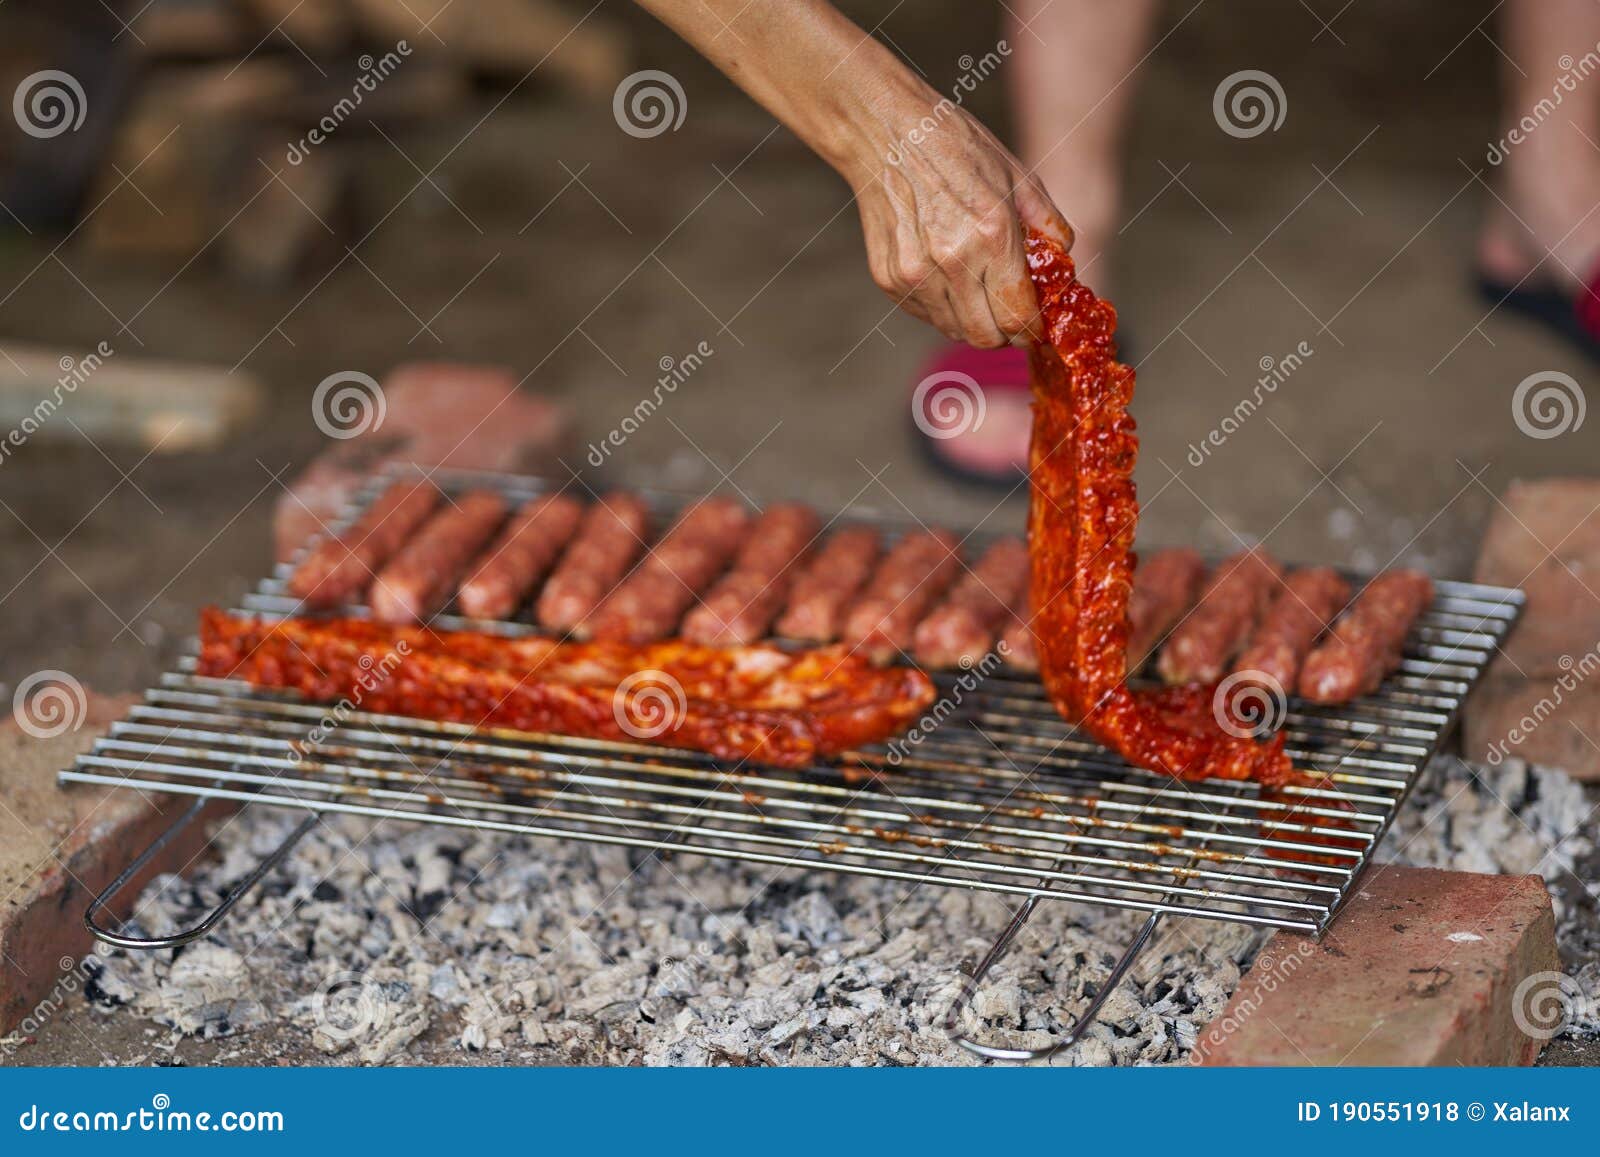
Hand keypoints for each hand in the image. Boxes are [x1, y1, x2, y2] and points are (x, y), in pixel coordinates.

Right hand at [630, 0, 1072, 344]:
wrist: (868, 122)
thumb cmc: (948, 138)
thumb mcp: (1010, 169)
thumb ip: (1044, 225)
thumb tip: (1062, 270)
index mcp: (983, 230)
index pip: (1021, 316)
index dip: (1038, 323)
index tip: (1042, 315)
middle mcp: (945, 259)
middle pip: (989, 335)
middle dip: (1007, 322)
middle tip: (1011, 295)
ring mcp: (909, 274)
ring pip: (957, 329)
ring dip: (974, 311)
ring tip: (970, 265)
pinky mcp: (886, 278)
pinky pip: (929, 314)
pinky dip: (943, 300)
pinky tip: (940, 260)